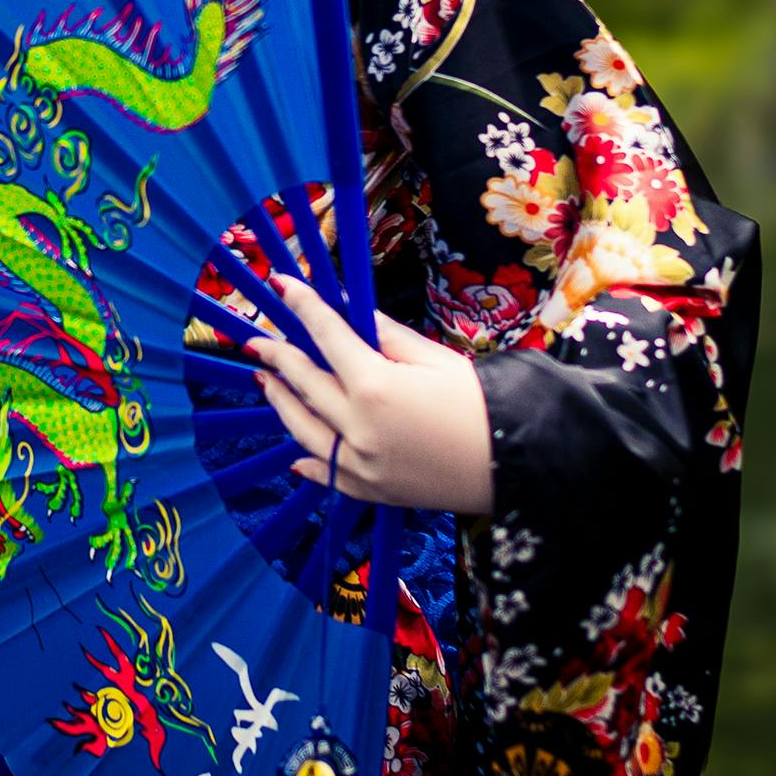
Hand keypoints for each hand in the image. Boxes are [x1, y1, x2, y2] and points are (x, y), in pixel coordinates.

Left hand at [247, 276, 493, 515]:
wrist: (516, 464)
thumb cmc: (480, 404)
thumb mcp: (433, 358)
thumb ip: (385, 335)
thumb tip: (352, 310)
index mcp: (374, 385)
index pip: (326, 334)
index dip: (301, 304)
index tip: (280, 285)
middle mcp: (358, 427)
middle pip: (304, 382)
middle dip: (278, 355)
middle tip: (258, 340)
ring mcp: (361, 463)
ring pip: (302, 429)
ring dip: (280, 401)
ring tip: (266, 381)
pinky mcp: (371, 491)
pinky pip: (326, 474)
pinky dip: (307, 460)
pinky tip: (294, 452)